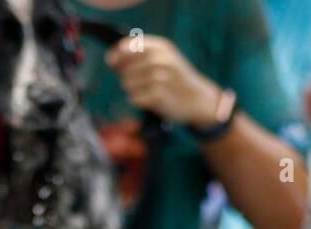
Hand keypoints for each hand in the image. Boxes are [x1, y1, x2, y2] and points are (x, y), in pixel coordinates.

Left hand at [104, 34, 221, 126]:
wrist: (199, 100)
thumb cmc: (177, 78)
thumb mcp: (166, 57)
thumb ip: (142, 53)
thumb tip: (112, 60)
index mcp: (162, 47)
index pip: (128, 46)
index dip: (116, 54)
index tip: (111, 62)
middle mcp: (160, 60)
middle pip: (124, 67)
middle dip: (125, 75)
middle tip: (138, 81)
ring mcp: (160, 78)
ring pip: (127, 83)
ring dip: (132, 89)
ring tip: (146, 90)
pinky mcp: (158, 96)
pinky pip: (134, 98)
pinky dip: (138, 100)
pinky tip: (150, 99)